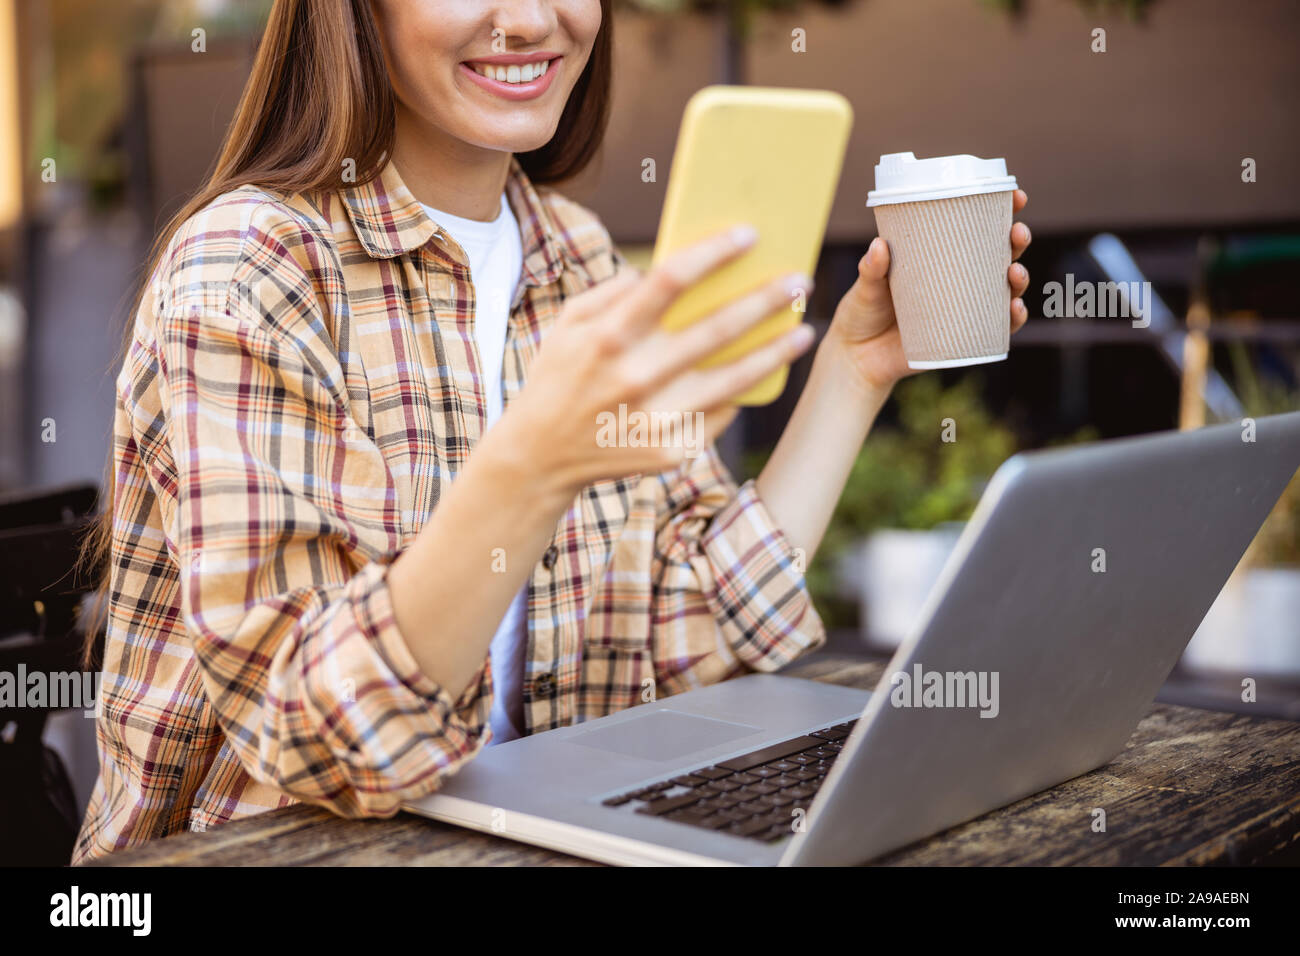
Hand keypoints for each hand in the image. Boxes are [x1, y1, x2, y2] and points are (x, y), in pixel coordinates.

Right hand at [503, 226, 814, 498]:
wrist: (539, 457)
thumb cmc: (558, 379)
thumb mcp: (568, 326)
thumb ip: (610, 293)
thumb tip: (659, 273)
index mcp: (609, 336)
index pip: (669, 281)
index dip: (712, 255)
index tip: (749, 235)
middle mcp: (635, 376)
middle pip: (715, 330)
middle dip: (764, 301)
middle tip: (800, 281)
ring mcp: (656, 419)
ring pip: (732, 380)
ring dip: (774, 353)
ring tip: (804, 332)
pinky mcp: (670, 452)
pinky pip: (718, 415)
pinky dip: (743, 394)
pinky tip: (765, 375)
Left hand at [824, 189, 1032, 393]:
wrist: (856, 359)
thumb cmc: (861, 313)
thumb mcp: (865, 287)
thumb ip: (871, 269)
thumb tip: (879, 245)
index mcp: (938, 259)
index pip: (975, 230)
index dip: (1001, 211)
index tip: (1016, 196)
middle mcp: (956, 281)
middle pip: (998, 256)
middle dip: (1016, 241)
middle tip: (1017, 233)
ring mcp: (961, 309)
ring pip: (1003, 291)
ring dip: (1019, 279)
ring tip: (1014, 273)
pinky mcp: (961, 338)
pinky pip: (995, 329)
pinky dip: (1011, 320)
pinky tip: (1014, 310)